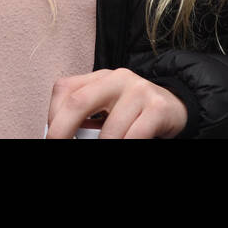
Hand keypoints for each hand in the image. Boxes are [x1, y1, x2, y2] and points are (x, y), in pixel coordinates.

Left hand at [46, 68, 187, 138]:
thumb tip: (60, 135)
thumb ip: (87, 117)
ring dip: (103, 147)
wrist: (176, 108)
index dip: (52, 115)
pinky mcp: (158, 107)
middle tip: (59, 145)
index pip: (64, 89)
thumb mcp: (108, 109)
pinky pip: (134, 136)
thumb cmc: (135, 113)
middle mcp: (117, 78)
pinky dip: (125, 147)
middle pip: (78, 102)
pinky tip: (124, 147)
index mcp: (99, 77)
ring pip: (110, 131)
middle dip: (63, 130)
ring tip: (104, 150)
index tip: (50, 137)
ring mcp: (139, 90)